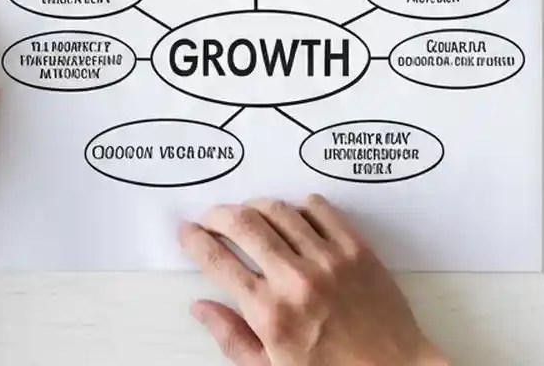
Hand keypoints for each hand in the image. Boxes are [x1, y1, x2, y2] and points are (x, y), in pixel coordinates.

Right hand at [179, 195, 448, 365]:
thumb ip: (233, 337)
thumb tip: (201, 308)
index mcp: (269, 313)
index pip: (217, 260)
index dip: (194, 240)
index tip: (187, 233)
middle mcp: (296, 279)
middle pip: (243, 223)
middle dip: (217, 214)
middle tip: (211, 219)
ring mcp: (329, 259)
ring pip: (279, 210)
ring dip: (255, 207)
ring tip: (248, 216)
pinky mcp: (357, 249)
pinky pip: (321, 209)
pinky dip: (299, 206)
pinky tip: (292, 217)